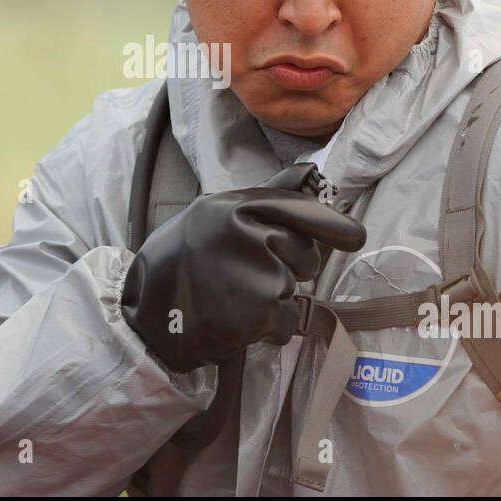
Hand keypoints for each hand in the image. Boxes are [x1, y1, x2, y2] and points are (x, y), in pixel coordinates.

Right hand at [120, 163, 365, 372]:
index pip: (298, 208)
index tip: (355, 237)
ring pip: (294, 288)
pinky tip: (237, 322)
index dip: (332, 223)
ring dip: (274, 299)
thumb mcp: (213, 214)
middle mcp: (250, 233)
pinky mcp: (261, 311)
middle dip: (288, 266)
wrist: (145, 314)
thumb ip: (264, 197)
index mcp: (235, 206)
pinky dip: (269, 328)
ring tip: (233, 299)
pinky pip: (287, 320)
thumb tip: (310, 172)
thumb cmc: (180, 261)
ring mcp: (258, 272)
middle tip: (248, 274)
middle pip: (304, 252)